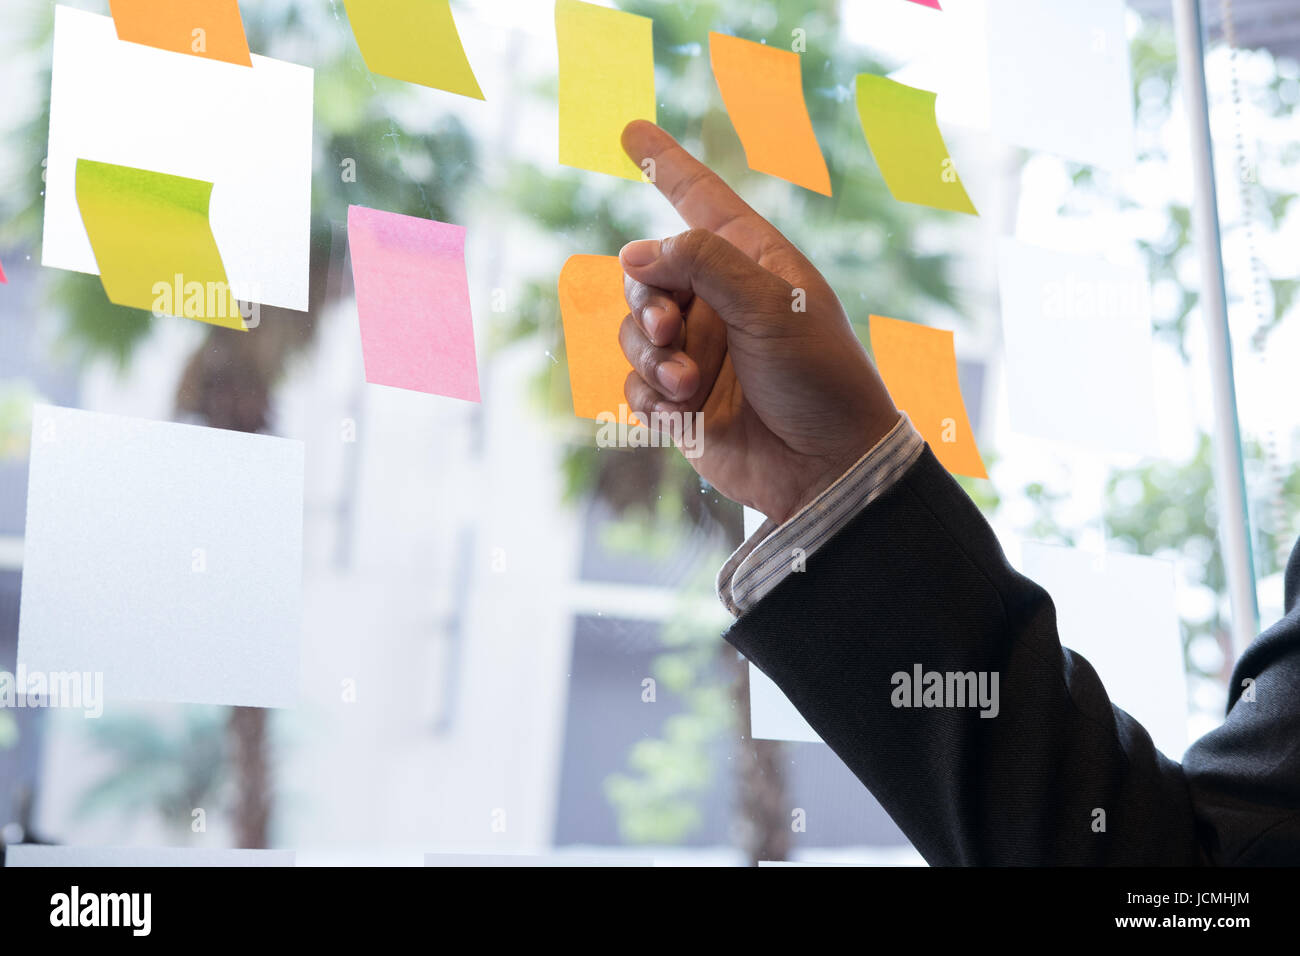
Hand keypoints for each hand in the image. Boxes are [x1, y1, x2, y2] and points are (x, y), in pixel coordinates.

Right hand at [617, 120, 900, 525]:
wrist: (827, 469)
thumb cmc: (820, 379)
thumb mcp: (772, 307)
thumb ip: (704, 266)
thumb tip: (637, 252)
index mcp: (753, 264)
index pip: (702, 201)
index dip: (667, 164)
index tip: (631, 129)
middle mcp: (721, 302)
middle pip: (648, 273)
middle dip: (647, 298)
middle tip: (670, 329)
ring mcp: (700, 352)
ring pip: (635, 332)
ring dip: (650, 356)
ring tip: (688, 385)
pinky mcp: (682, 403)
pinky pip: (636, 384)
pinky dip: (649, 395)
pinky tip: (678, 414)